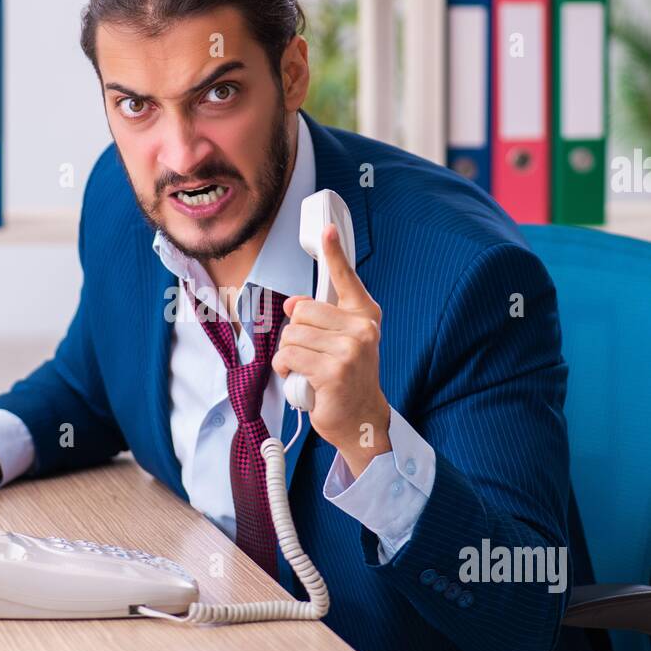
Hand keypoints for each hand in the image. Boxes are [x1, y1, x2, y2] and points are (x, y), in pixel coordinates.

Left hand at [272, 224, 390, 475]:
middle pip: (302, 311)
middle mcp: (362, 329)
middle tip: (312, 355)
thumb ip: (322, 319)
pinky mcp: (333, 371)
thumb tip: (293, 304)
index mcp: (365, 316)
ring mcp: (349, 350)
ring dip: (290, 355)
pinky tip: (302, 380)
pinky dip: (286, 369)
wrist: (362, 420)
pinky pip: (288, 356)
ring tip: (308, 370)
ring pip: (291, 335)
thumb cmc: (348, 381)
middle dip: (296, 334)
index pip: (346, 278)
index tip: (327, 230)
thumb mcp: (342, 343)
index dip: (335, 253)